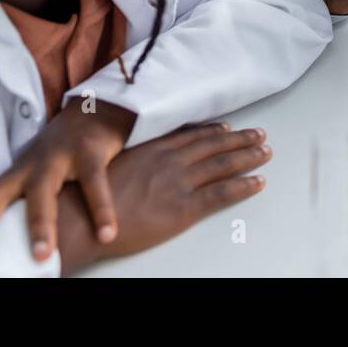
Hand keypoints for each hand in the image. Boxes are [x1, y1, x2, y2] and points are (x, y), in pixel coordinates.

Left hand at [0, 98, 138, 260]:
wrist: (94, 111)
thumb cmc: (61, 155)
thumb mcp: (34, 177)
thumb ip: (17, 204)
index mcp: (14, 177)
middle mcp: (29, 167)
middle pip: (0, 194)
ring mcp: (58, 158)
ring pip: (44, 192)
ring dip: (41, 223)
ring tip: (42, 255)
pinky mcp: (89, 152)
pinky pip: (95, 183)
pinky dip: (102, 210)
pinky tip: (106, 234)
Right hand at [55, 123, 270, 274]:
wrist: (82, 218)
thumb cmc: (91, 196)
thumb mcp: (114, 165)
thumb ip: (135, 159)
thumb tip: (143, 160)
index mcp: (153, 148)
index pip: (191, 135)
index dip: (213, 131)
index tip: (228, 127)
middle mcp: (170, 160)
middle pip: (213, 145)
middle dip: (239, 139)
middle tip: (259, 134)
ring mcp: (179, 182)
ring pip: (223, 164)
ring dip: (248, 156)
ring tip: (265, 151)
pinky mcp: (184, 207)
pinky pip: (222, 193)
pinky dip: (244, 185)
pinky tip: (258, 182)